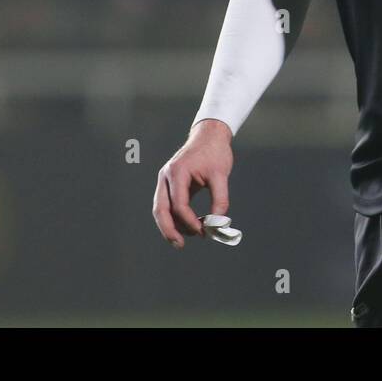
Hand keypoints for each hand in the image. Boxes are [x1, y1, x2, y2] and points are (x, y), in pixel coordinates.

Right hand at [153, 119, 233, 248]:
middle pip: (160, 209)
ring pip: (160, 209)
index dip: (189, 221)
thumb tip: (218, 223)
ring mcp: (165, 180)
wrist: (209, 135)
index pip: (179, 204)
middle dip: (168, 230)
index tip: (204, 230)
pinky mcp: (170, 184)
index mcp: (177, 172)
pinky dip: (174, 217)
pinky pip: (167, 205)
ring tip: (185, 239)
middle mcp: (166, 176)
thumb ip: (220, 199)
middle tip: (180, 245)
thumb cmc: (215, 152)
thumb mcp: (221, 174)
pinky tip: (187, 227)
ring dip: (170, 226)